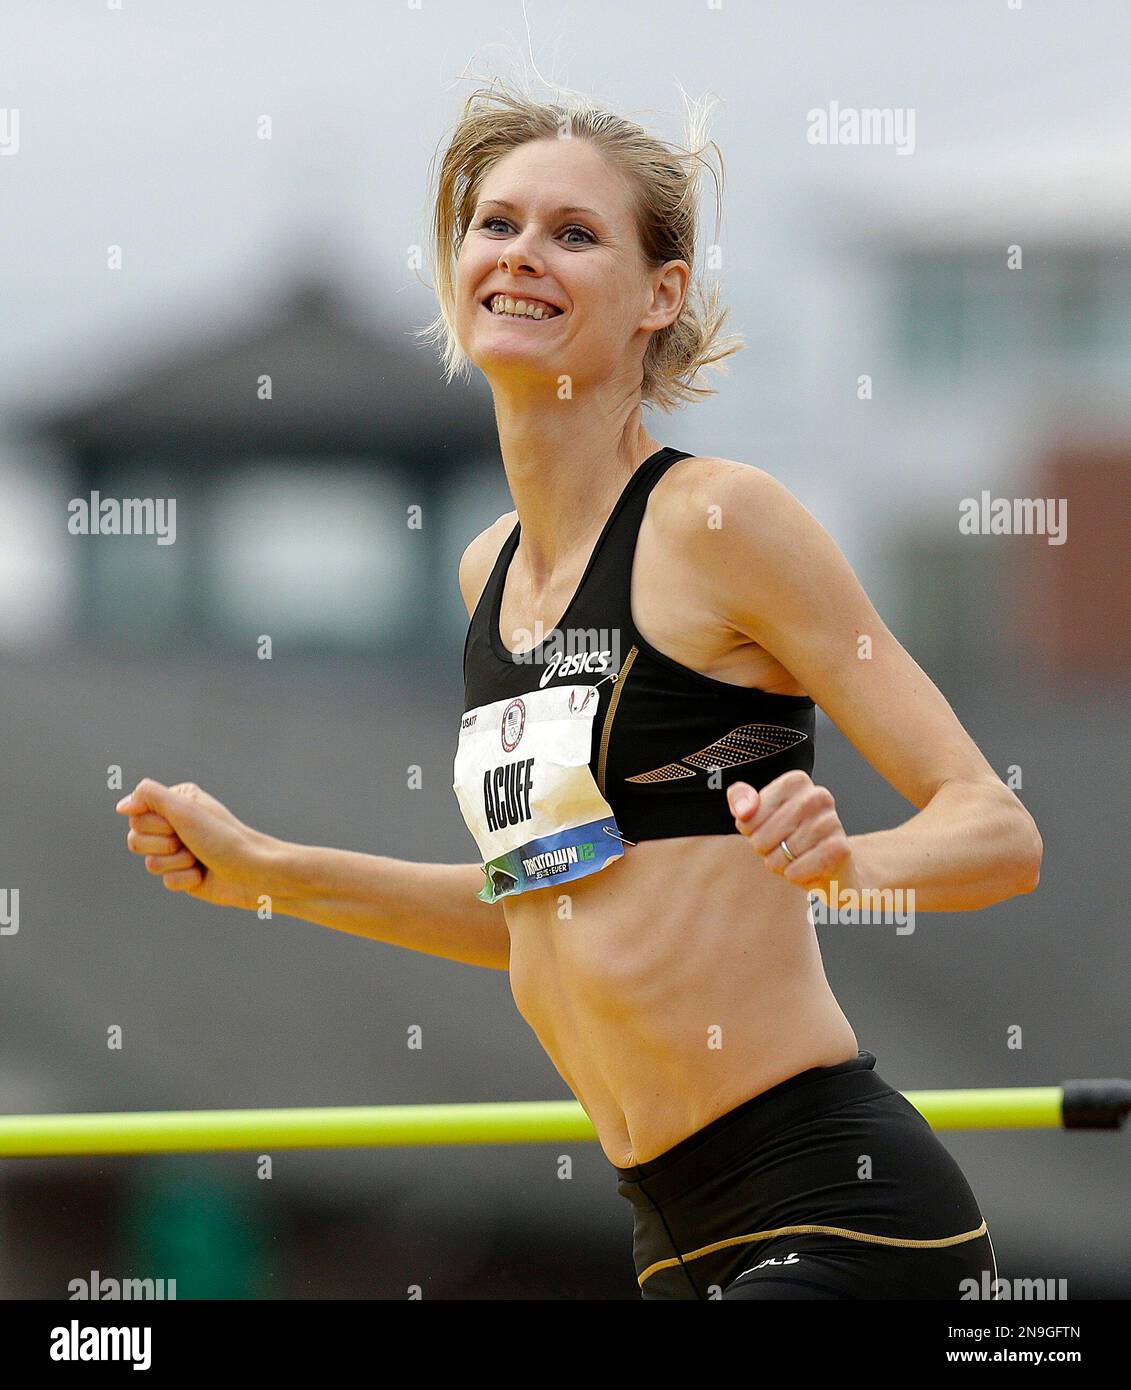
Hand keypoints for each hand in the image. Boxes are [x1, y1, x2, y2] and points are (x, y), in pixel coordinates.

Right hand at [116, 778, 277, 910]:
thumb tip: (121, 805)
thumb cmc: (223, 839)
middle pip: (136, 840)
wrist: (253, 873)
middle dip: (163, 846)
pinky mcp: (184, 874)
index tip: (178, 826)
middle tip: (189, 844)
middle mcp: (176, 823)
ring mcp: (179, 850)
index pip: (136, 815)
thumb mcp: (185, 811)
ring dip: (175, 864)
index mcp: (176, 801)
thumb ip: (150, 798)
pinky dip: (184, 880)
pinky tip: (202, 876)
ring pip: (149, 863)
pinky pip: (165, 881)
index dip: (154, 826)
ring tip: (198, 859)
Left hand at [727, 770, 859, 902]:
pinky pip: (794, 871)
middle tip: (783, 847)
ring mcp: (831, 821)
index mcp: (796, 781)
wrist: (832, 865)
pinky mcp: (839, 849)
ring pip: (778, 857)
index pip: (748, 815)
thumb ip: (740, 800)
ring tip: (797, 857)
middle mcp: (817, 795)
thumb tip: (743, 810)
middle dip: (765, 850)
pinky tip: (809, 868)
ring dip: (781, 864)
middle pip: (761, 837)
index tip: (768, 828)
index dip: (750, 830)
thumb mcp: (759, 816)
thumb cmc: (790, 836)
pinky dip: (795, 875)